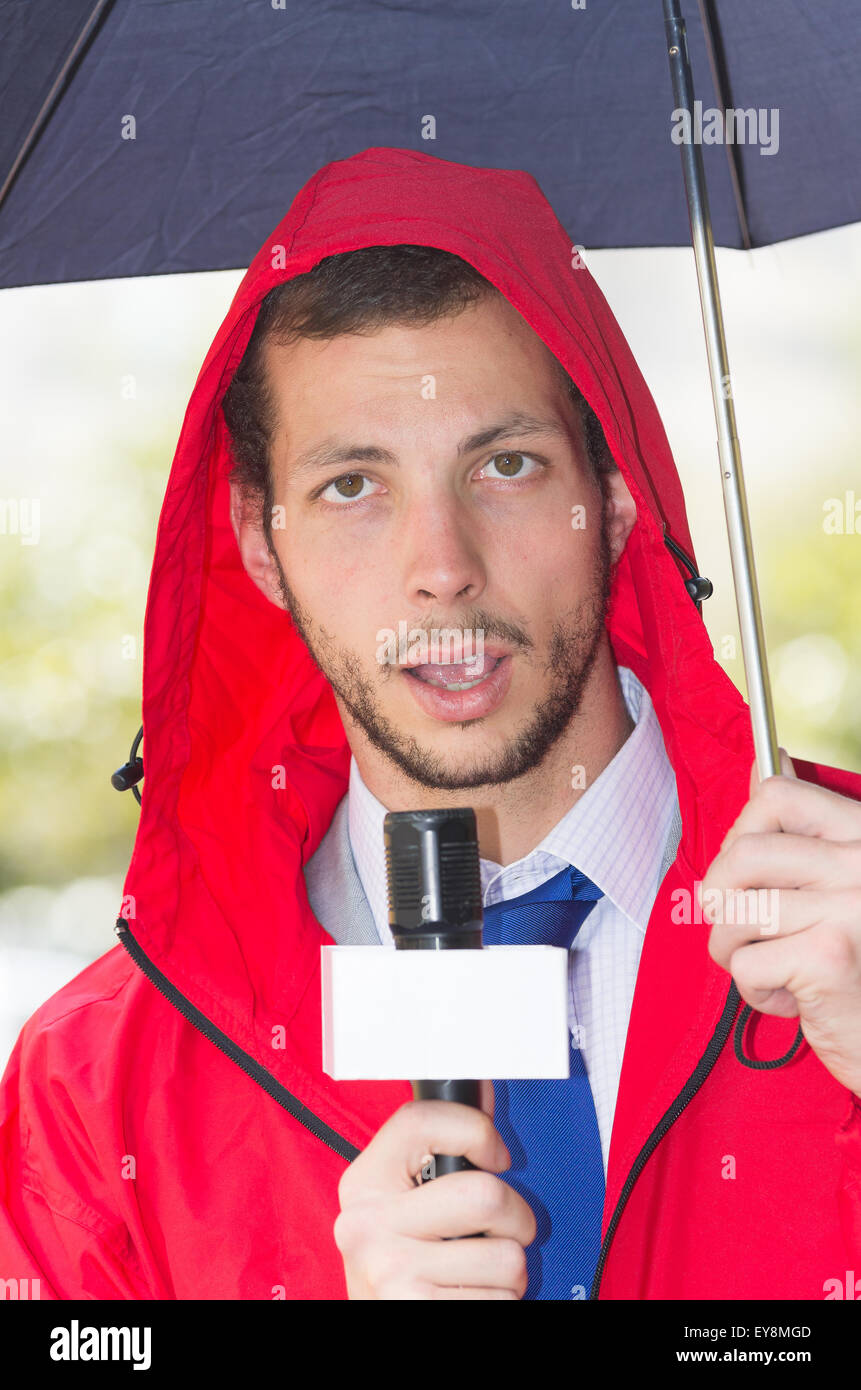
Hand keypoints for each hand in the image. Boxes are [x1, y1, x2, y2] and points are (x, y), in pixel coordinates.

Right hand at [333, 1082, 535, 1299]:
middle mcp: (367, 1225)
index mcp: (364, 1182)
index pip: (423, 1119)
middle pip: (485, 1195)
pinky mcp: (415, 1311)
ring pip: (507, 1257)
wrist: (381, 1320)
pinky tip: (471, 1300)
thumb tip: (483, 1088)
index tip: (496, 1158)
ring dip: (510, 1273)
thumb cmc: (402, 1263)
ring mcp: (390, 1273)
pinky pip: (502, 1300)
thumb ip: (444, 1148)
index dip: (478, 1130)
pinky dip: (501, 1302)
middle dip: (517, 1219)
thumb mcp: (404, 1201)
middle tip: (502, 1232)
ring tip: (479, 1276)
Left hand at [701, 748, 860, 1094]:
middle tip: (741, 928)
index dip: (740, 833)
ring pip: (735, 910)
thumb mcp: (838, 885)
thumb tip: (766, 764)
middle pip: (744, 852)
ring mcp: (849, 907)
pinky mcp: (828, 957)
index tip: (747, 873)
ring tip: (773, 968)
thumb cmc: (856, 966)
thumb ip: (803, 830)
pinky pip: (744, 962)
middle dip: (720, 896)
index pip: (778, 794)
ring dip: (733, 949)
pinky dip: (753, 990)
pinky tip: (794, 999)